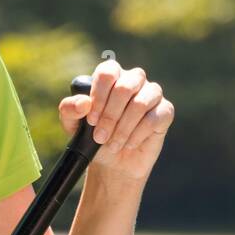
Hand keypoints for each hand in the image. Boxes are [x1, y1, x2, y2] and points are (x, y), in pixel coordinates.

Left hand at [57, 59, 173, 185]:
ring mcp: (152, 94)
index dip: (99, 96)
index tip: (91, 120)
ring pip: (140, 102)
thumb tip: (83, 103)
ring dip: (123, 128)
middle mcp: (133, 80)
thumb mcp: (72, 125)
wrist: (113, 162)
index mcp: (111, 76)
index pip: (107, 72)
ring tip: (113, 144)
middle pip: (125, 86)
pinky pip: (154, 118)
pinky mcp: (165, 111)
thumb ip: (69, 110)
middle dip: (110, 115)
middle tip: (100, 137)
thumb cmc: (93, 137)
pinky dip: (138, 134)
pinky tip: (129, 144)